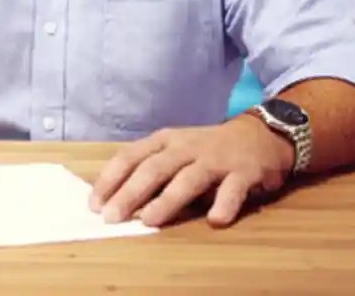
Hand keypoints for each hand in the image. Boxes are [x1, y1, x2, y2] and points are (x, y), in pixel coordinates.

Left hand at [89, 116, 294, 227]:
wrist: (260, 134)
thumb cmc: (207, 148)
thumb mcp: (175, 151)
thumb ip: (151, 171)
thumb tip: (117, 201)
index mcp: (165, 140)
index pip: (130, 156)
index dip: (111, 180)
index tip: (95, 204)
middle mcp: (187, 147)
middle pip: (154, 169)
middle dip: (130, 193)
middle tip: (112, 218)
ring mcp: (216, 158)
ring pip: (188, 179)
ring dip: (167, 200)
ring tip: (149, 220)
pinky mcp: (244, 172)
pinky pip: (232, 190)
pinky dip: (224, 204)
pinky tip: (216, 219)